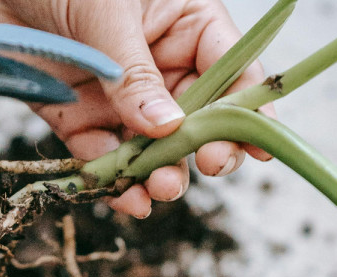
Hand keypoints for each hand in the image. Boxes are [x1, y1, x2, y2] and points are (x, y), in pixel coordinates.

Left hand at [0, 0, 274, 217]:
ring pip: (153, 146)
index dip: (248, 109)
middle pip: (198, 117)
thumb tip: (169, 127)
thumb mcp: (105, 14)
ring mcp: (119, 94)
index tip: (257, 146)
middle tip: (210, 166)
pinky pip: (104, 156)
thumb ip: (136, 74)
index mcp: (183, 22)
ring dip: (162, 172)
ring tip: (163, 188)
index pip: (231, 70)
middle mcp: (157, 63)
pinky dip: (114, 181)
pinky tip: (127, 198)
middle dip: (206, 147)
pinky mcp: (78, 117)